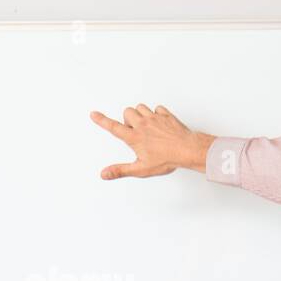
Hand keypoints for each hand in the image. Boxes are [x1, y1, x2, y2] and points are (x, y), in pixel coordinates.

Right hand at [89, 104, 215, 178]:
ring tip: (146, 127)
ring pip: (140, 107)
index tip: (94, 114)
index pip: (113, 127)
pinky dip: (156, 114)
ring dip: (140, 114)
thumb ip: (121, 170)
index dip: (102, 120)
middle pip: (127, 112)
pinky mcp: (166, 115)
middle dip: (127, 119)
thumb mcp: (141, 169)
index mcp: (134, 138)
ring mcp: (154, 118)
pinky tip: (159, 124)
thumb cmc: (166, 159)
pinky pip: (157, 108)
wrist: (187, 149)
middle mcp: (142, 125)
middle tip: (134, 131)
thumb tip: (104, 174)